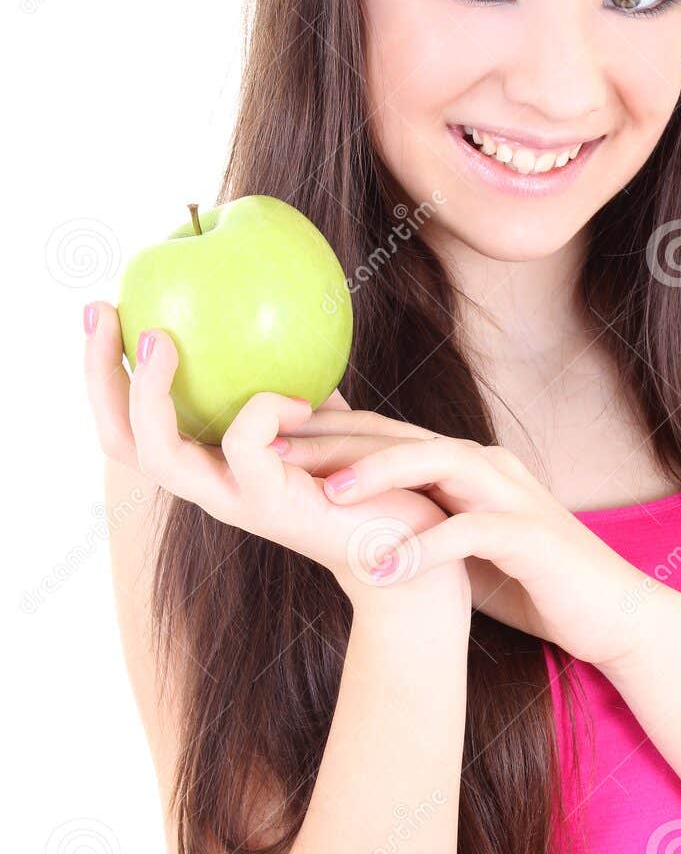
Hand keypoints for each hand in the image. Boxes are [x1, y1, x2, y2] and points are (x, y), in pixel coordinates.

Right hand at [82, 304, 469, 604]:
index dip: (106, 371)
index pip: (134, 424)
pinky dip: (265, 407)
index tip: (105, 307)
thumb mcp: (326, 419)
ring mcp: (232, 501)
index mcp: (213, 464)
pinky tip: (303, 400)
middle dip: (98, 374)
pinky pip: (243, 443)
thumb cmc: (369, 482)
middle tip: (101, 310)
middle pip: (121, 440)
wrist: (410, 545)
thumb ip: (296, 384)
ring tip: (159, 338)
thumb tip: (280, 318)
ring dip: (147, 392)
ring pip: (157, 452)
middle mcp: (209, 486)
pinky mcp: (269, 506)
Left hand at [281, 415, 658, 670]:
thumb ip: (418, 521)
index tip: (269, 442)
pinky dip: (430, 548)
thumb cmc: (530, 580)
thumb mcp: (461, 543)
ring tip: (329, 496)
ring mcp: (512, 498)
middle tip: (275, 450)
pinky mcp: (533, 538)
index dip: (328, 435)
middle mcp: (486, 468)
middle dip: (340, 442)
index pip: (387, 436)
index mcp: (465, 468)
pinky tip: (388, 569)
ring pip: (441, 464)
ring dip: (383, 476)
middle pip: (404, 438)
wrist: (609, 611)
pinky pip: (476, 533)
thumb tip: (350, 522)